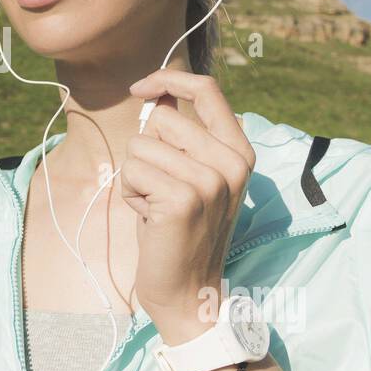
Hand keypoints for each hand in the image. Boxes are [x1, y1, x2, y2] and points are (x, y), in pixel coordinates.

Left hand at [120, 71, 255, 337]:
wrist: (189, 291)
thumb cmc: (179, 230)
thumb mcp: (192, 175)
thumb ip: (181, 136)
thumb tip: (156, 93)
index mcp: (239, 151)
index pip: (206, 88)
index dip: (168, 79)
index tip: (141, 88)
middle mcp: (232, 162)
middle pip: (162, 119)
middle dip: (146, 151)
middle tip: (161, 189)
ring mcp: (211, 180)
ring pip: (141, 145)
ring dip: (136, 175)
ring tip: (156, 206)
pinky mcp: (183, 199)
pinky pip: (132, 170)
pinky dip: (131, 194)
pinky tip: (150, 218)